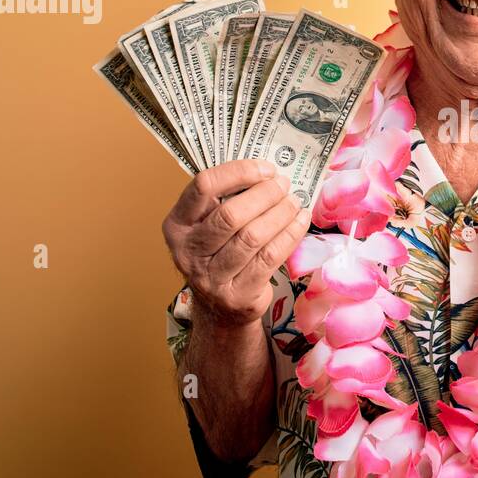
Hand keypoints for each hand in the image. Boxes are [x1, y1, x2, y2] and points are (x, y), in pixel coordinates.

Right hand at [161, 159, 312, 326]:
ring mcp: (211, 277)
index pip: (203, 186)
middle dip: (265, 195)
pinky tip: (301, 221)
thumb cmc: (218, 255)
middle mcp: (188, 251)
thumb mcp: (208, 226)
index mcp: (177, 225)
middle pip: (230, 214)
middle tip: (284, 185)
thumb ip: (226, 200)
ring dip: (280, 214)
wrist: (219, 308)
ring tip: (294, 202)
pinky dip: (290, 235)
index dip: (239, 172)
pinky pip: (269, 257)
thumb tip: (268, 173)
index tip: (266, 169)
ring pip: (252, 236)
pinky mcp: (238, 295)